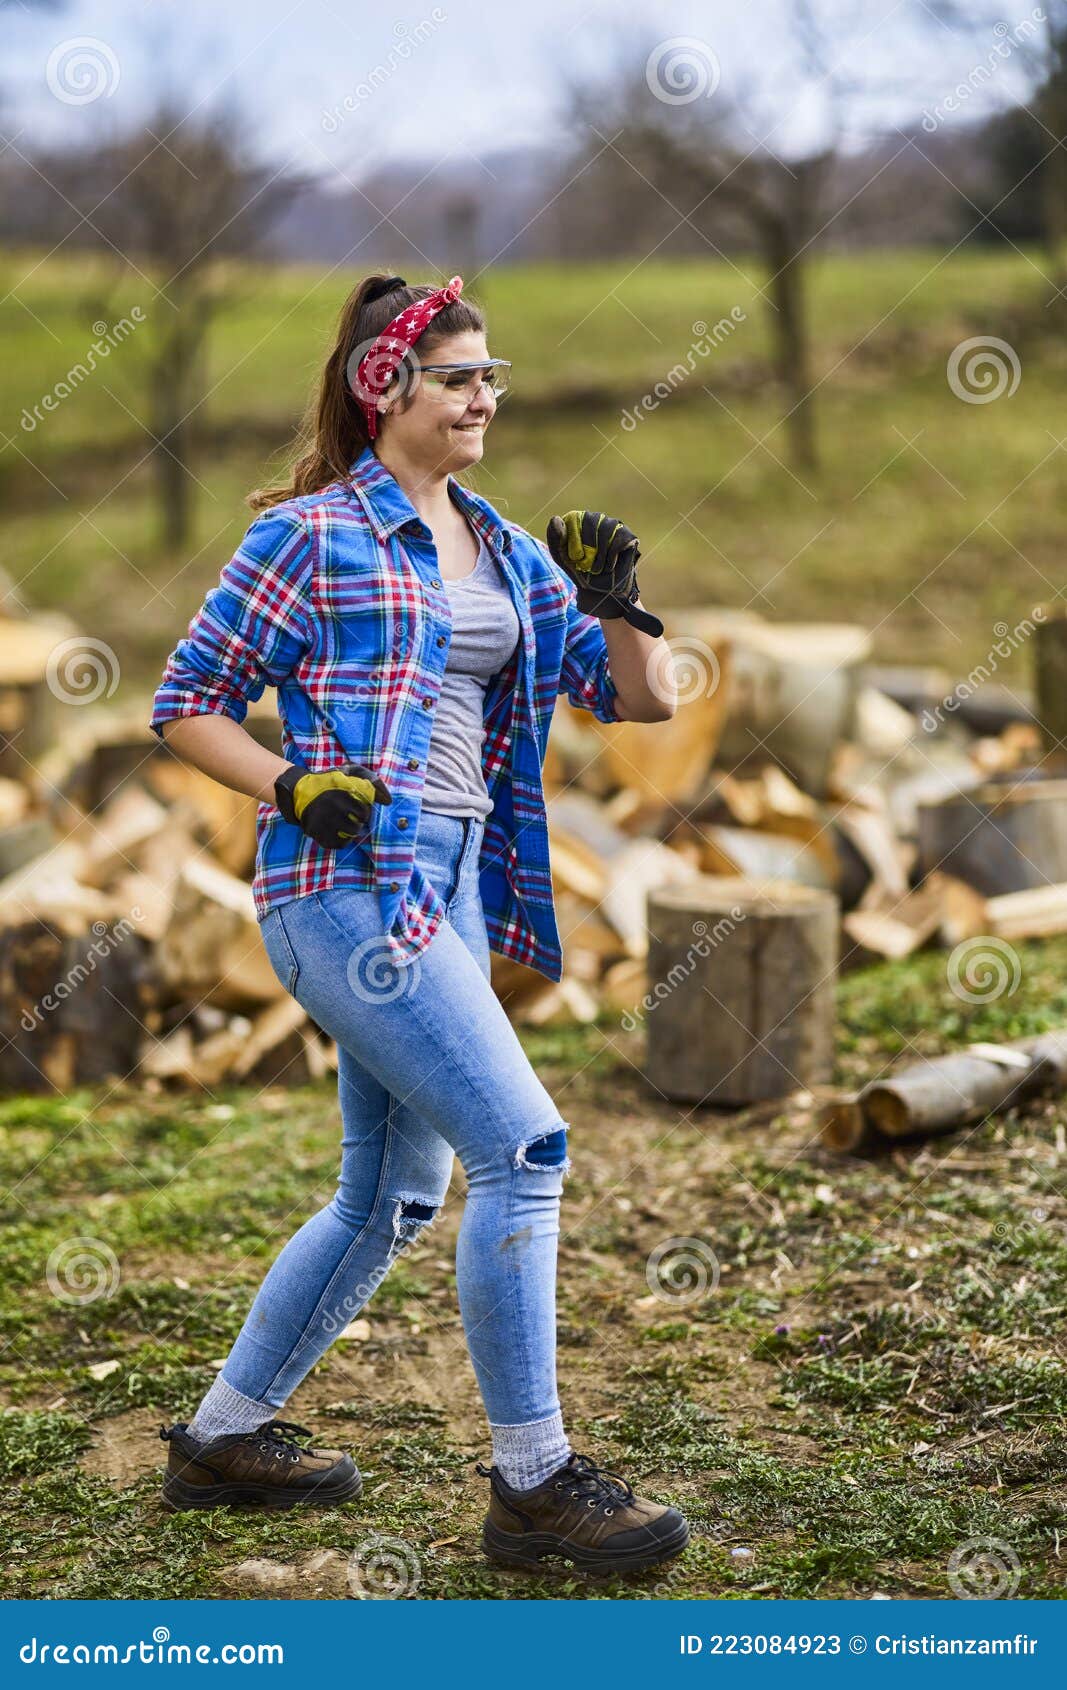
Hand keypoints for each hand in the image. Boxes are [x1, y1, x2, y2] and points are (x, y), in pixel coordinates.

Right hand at [274, 761, 391, 849]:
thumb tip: (388, 801)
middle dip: (358, 821)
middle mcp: (332, 808)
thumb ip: (372, 782)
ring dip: (351, 831)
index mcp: (342, 793)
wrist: (299, 791)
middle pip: (358, 825)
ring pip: (350, 835)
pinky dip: (341, 839)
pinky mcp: (316, 832)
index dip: (363, 811)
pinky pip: (338, 844)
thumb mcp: (350, 772)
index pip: (364, 812)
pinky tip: (338, 831)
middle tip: (351, 816)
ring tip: (344, 823)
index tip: (357, 807)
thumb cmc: (330, 782)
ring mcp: (323, 822)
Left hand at [545, 509, 662, 636]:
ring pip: (604, 530)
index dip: (573, 539)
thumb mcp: (561, 556)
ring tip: (597, 569)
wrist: (600, 592)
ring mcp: (614, 526)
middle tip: (585, 565)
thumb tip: (556, 518)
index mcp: (579, 520)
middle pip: (590, 520)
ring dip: (598, 555)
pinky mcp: (628, 536)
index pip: (574, 518)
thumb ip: (554, 538)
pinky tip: (609, 566)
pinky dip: (610, 559)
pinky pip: (617, 541)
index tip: (574, 557)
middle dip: (586, 547)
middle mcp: (597, 519)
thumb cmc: (580, 572)